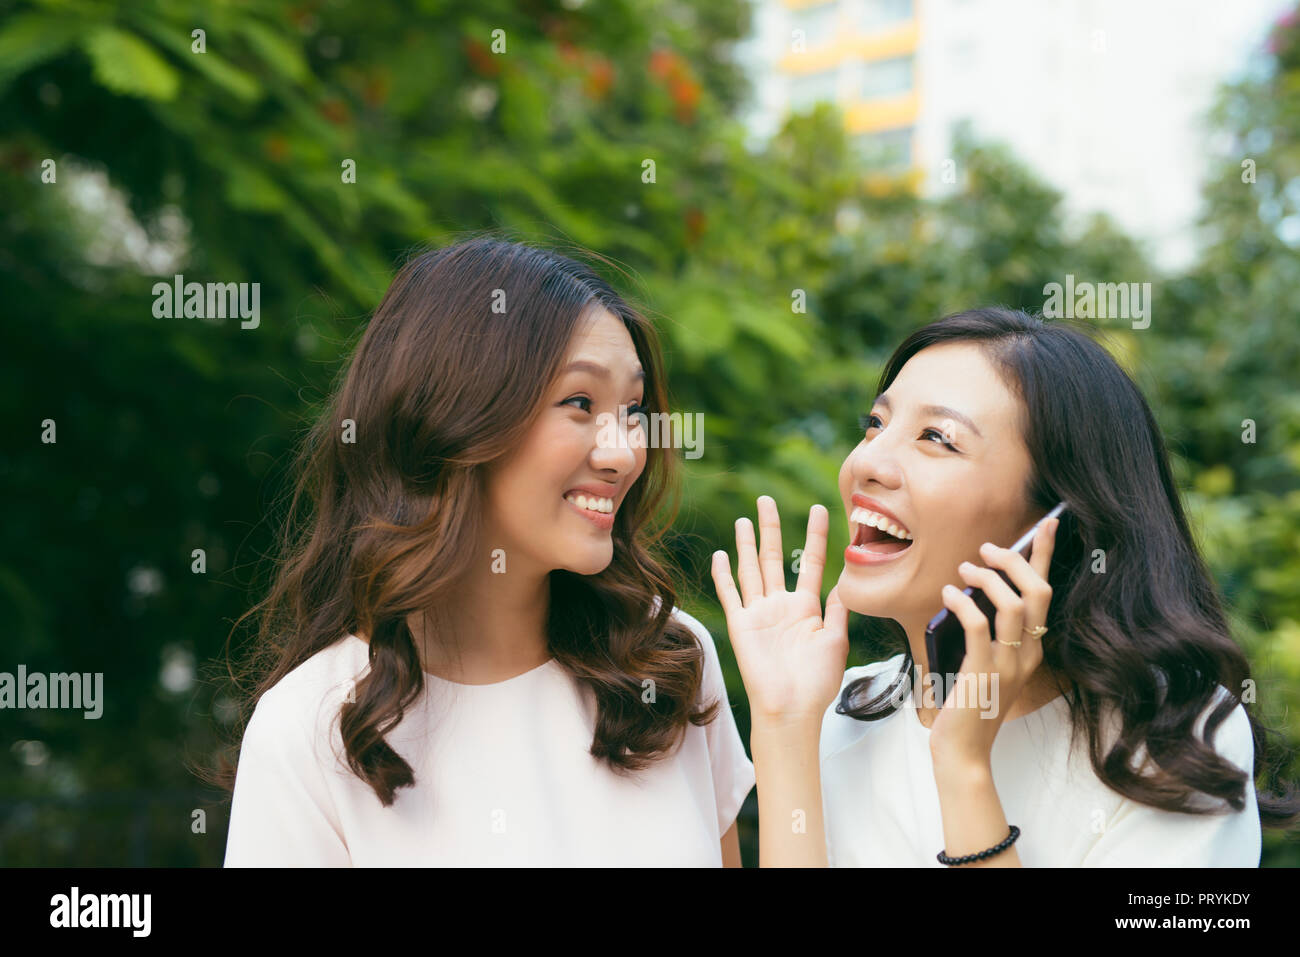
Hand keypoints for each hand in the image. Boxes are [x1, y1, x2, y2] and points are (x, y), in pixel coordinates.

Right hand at [711, 495, 849, 725]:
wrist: (791, 709)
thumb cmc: (817, 681)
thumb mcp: (836, 640)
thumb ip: (837, 608)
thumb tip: (846, 580)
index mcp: (806, 608)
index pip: (810, 562)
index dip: (815, 536)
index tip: (819, 509)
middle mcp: (781, 606)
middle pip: (774, 557)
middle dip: (770, 528)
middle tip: (765, 500)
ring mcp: (759, 614)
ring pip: (751, 570)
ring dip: (747, 544)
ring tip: (744, 519)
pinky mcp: (741, 626)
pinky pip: (730, 595)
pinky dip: (723, 575)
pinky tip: (720, 554)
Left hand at [928, 517, 1058, 771]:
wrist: (963, 750)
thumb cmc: (967, 703)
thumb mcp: (982, 661)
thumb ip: (983, 630)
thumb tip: (967, 589)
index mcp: (1031, 648)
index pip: (1044, 593)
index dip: (1045, 556)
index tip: (1047, 523)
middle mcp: (1027, 653)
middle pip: (1036, 592)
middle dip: (1015, 560)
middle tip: (987, 548)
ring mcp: (1008, 664)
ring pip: (1012, 605)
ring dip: (988, 578)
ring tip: (965, 567)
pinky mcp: (984, 672)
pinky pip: (979, 626)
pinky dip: (963, 602)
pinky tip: (948, 593)